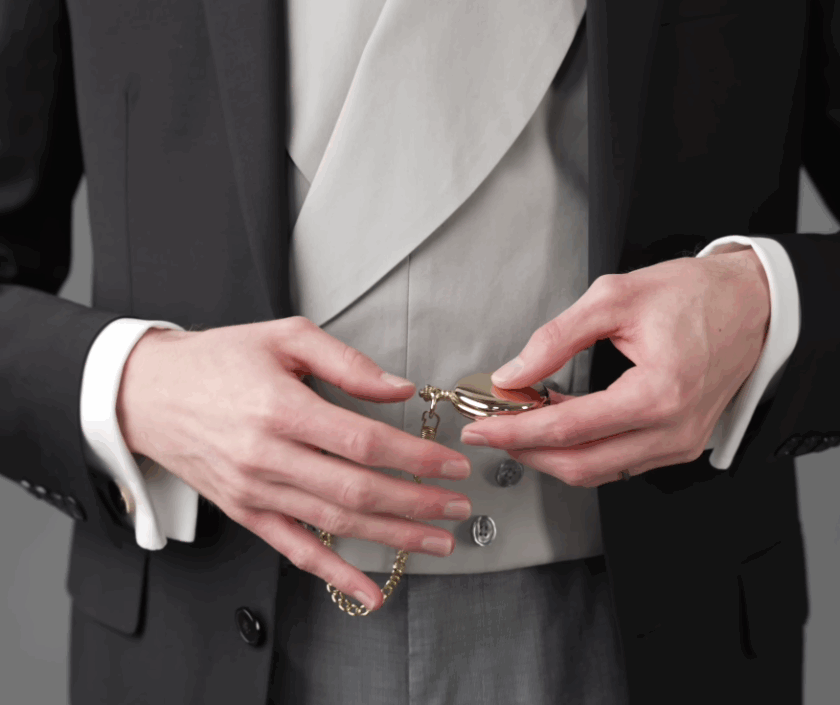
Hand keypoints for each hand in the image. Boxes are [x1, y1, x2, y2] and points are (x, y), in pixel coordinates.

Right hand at [116, 316, 472, 610]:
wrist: (149, 393)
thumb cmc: (218, 360)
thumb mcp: (284, 337)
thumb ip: (347, 361)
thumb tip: (400, 389)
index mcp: (281, 408)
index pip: (364, 442)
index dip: (415, 458)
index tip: (452, 464)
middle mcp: (267, 456)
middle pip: (356, 489)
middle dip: (417, 503)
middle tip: (458, 507)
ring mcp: (255, 490)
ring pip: (334, 523)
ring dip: (392, 537)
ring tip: (437, 541)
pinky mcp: (246, 512)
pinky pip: (295, 550)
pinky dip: (334, 574)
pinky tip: (369, 592)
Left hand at [459, 246, 770, 486]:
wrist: (750, 304)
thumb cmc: (694, 295)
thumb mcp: (614, 298)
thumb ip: (555, 339)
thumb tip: (514, 373)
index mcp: (658, 393)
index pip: (568, 428)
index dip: (515, 431)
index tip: (480, 427)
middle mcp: (672, 431)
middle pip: (580, 465)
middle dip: (525, 451)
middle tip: (491, 430)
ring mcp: (678, 444)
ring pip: (598, 471)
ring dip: (551, 453)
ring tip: (520, 422)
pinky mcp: (679, 445)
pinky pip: (619, 462)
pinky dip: (582, 448)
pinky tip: (560, 422)